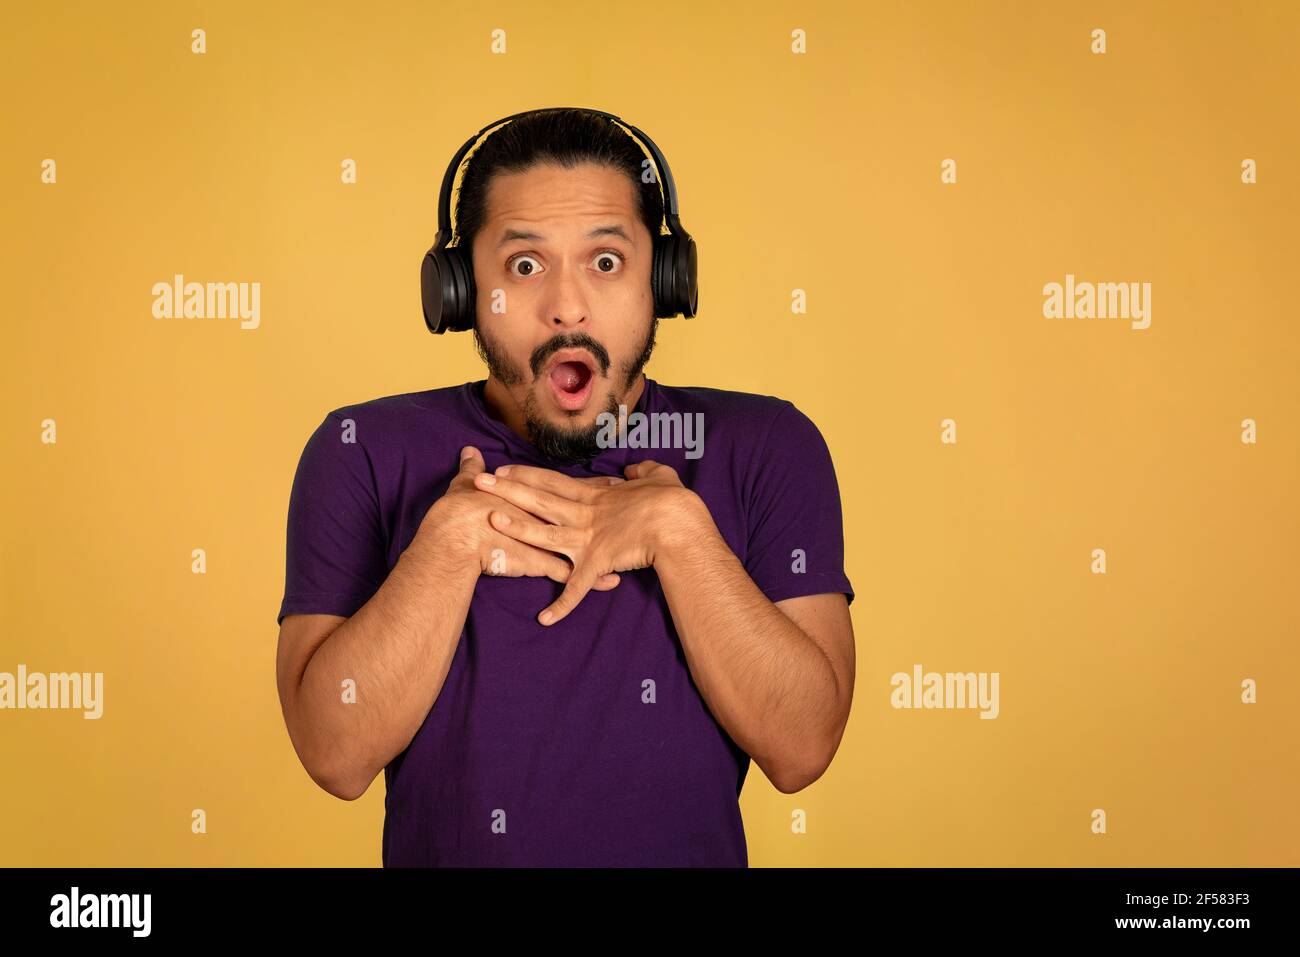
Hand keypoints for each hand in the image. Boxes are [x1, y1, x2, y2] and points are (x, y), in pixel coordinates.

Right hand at [427, 447, 621, 590]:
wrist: (455, 536)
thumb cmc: (459, 511)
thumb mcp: (466, 483)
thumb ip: (472, 469)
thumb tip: (470, 453)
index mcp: (536, 495)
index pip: (572, 487)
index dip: (597, 484)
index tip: (617, 481)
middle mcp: (548, 515)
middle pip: (590, 509)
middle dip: (615, 507)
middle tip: (639, 506)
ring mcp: (549, 539)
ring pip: (589, 541)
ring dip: (612, 544)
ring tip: (636, 542)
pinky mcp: (544, 563)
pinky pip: (573, 578)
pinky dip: (591, 583)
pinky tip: (612, 583)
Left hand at [472, 459, 708, 624]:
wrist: (681, 525)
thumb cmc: (672, 501)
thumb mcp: (657, 477)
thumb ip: (643, 472)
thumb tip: (635, 469)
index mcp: (596, 496)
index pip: (553, 482)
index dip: (527, 474)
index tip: (504, 469)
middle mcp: (586, 515)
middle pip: (540, 499)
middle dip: (508, 490)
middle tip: (478, 480)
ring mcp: (589, 540)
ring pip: (546, 534)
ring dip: (518, 528)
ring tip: (491, 521)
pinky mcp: (599, 564)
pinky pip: (577, 589)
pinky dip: (562, 606)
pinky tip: (543, 619)